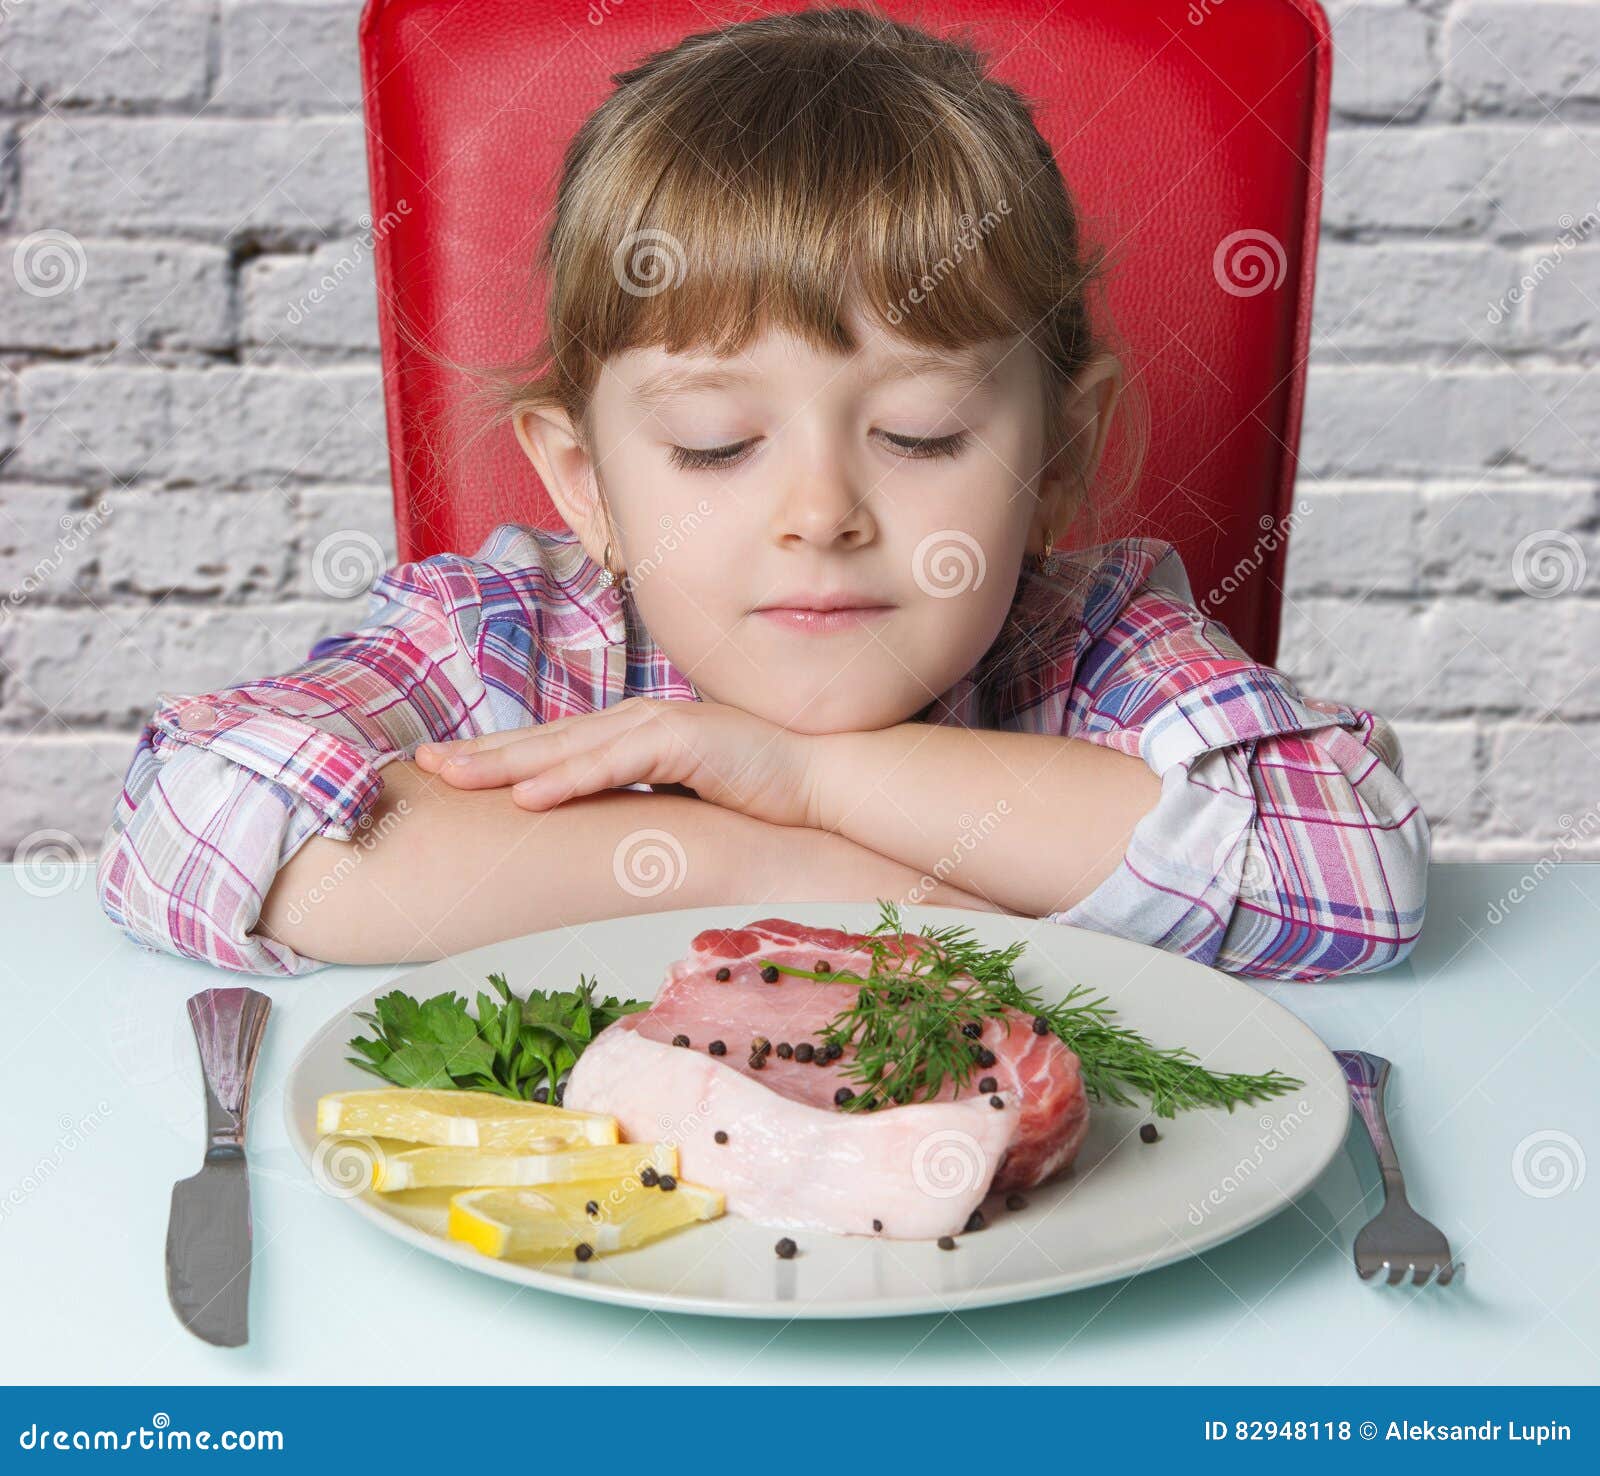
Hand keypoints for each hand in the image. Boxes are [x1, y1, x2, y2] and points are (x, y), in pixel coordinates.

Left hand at [413, 697, 820, 828]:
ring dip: (507, 763)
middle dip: (481, 753)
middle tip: (424, 765)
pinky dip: (569, 777)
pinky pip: (616, 763)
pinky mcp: (684, 742)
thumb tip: (603, 826)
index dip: (498, 756)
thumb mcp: (683, 795)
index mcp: (633, 733)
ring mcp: (659, 726)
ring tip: (455, 776)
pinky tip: (529, 794)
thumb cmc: (758, 789)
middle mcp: (637, 721)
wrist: (822, 778)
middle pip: (544, 739)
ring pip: (567, 747)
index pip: (552, 746)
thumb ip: (641, 799)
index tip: (448, 768)